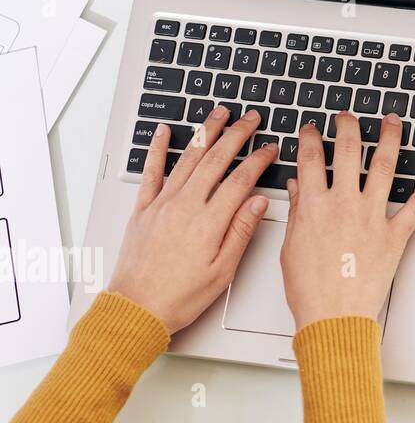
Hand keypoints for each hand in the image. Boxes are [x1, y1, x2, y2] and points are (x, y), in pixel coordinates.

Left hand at [108, 107, 278, 332]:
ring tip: (219, 113)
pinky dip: (158, 148)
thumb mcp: (222, 270)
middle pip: (216, 160)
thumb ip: (241, 232)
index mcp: (209, 222)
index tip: (270, 148)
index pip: (240, 179)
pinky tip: (164, 132)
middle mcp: (185, 206)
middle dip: (237, 134)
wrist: (137, 309)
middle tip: (251, 118)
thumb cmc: (180, 296)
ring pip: (188, 158)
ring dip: (206, 132)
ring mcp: (162, 204)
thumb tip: (257, 202)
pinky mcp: (144, 209)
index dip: (258, 160)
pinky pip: (151, 171)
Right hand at [280, 112, 414, 329]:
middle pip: (347, 152)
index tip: (312, 129)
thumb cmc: (311, 289)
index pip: (311, 160)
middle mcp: (344, 205)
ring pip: (384, 167)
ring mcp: (372, 217)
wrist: (334, 317)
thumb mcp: (292, 247)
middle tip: (349, 116)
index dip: (311, 139)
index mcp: (314, 207)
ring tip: (393, 121)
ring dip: (390, 139)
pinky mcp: (396, 234)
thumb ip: (298, 211)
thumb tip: (297, 185)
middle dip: (348, 127)